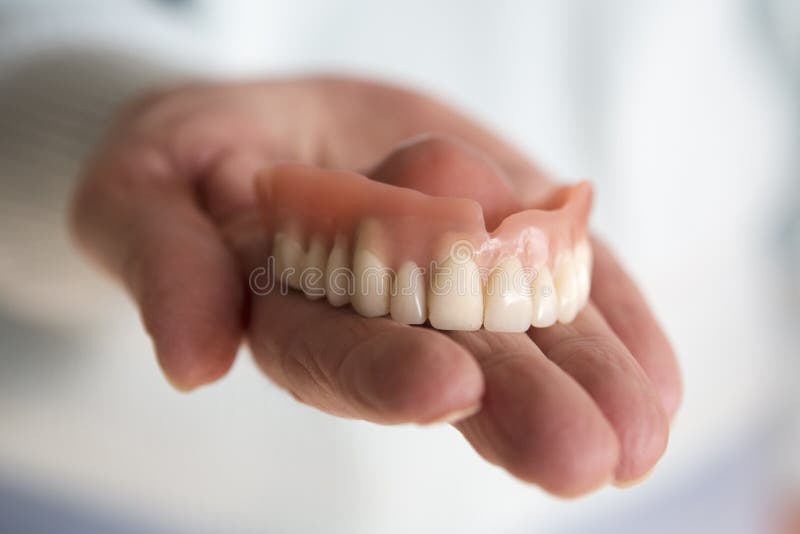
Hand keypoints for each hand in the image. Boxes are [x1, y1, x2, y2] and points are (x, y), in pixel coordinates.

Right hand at [72, 78, 680, 495]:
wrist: (268, 128)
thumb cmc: (186, 159)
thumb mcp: (142, 189)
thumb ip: (165, 263)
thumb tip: (191, 359)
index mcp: (285, 313)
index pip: (329, 354)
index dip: (379, 374)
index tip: (444, 386)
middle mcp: (378, 312)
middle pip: (444, 363)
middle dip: (513, 407)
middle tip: (585, 456)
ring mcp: (449, 276)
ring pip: (517, 338)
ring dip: (582, 383)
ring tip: (638, 434)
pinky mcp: (501, 233)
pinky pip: (561, 282)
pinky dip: (610, 322)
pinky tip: (655, 378)